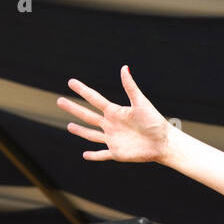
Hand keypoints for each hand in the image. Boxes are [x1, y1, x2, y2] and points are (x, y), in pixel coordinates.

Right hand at [56, 65, 172, 162]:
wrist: (163, 142)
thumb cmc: (155, 121)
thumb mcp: (141, 102)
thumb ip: (130, 87)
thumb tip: (124, 68)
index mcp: (115, 111)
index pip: (94, 99)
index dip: (82, 90)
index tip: (71, 82)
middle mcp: (111, 124)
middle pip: (88, 116)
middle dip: (73, 108)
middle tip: (59, 101)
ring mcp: (112, 139)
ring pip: (91, 135)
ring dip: (80, 131)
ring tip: (68, 126)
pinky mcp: (116, 153)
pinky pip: (102, 154)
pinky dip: (93, 155)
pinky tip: (84, 155)